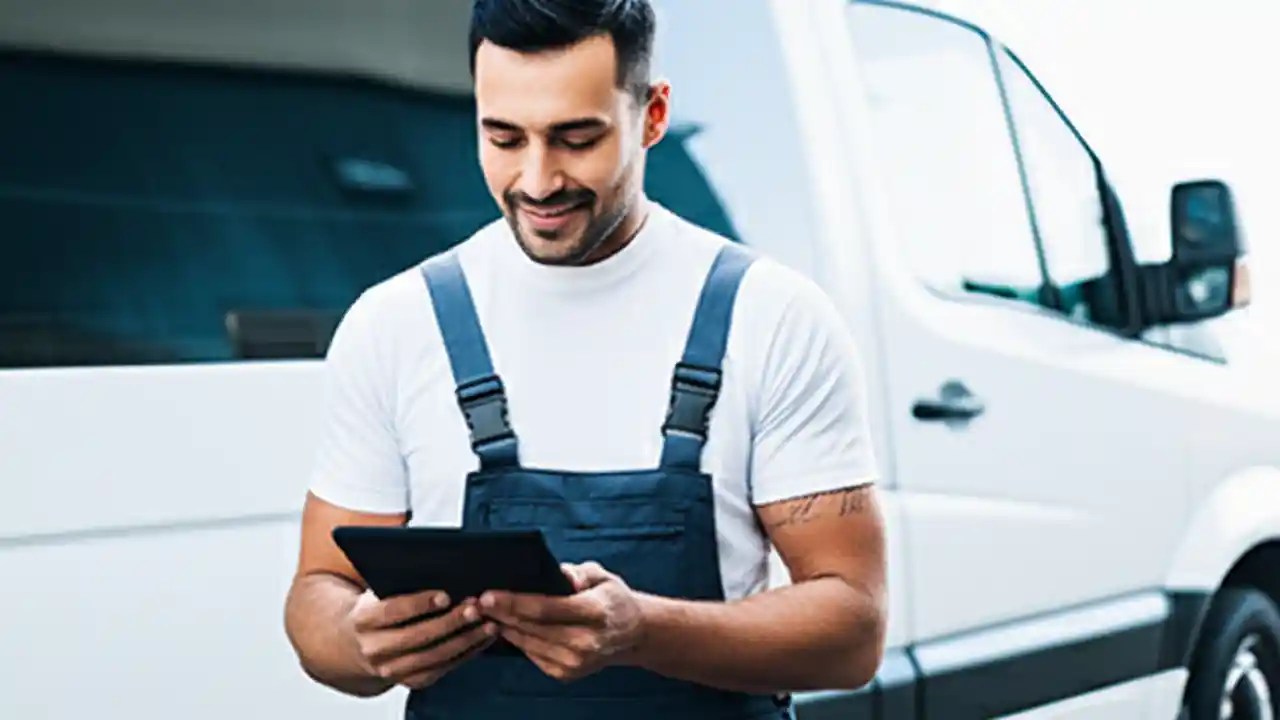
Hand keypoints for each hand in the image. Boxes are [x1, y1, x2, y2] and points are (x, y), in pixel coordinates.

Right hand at [348, 589, 497, 689]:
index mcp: (364, 621)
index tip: (446, 595)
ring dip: (465, 640)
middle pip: (417, 637)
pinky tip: (482, 638)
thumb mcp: (379, 593)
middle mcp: (374, 649)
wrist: (359, 645)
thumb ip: (402, 585)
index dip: (420, 604)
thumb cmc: (379, 609)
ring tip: (488, 624)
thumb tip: (441, 570)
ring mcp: (392, 670)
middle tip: (475, 608)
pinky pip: (443, 669)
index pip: (393, 611)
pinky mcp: (411, 681)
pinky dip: (466, 653)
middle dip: (450, 622)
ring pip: (434, 657)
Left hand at [479, 562, 644, 681]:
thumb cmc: (612, 600)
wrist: (631, 633)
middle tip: (477, 602)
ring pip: (528, 643)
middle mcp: (586, 642)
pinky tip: (506, 627)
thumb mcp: (602, 576)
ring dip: (504, 627)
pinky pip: (532, 655)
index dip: (513, 602)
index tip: (489, 595)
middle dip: (501, 613)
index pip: (546, 608)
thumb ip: (579, 572)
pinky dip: (517, 640)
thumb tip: (561, 575)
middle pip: (531, 627)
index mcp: (595, 613)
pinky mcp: (566, 673)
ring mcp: (576, 662)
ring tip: (485, 613)